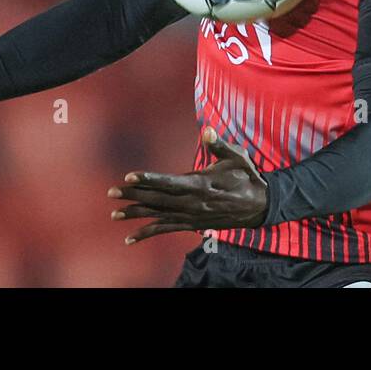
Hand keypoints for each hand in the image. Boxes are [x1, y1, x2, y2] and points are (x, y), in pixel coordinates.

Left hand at [109, 127, 268, 243]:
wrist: (260, 206)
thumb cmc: (247, 177)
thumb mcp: (237, 157)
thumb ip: (219, 145)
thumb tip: (207, 130)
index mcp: (201, 185)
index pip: (169, 183)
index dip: (148, 180)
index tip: (129, 176)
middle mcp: (193, 203)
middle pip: (158, 200)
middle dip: (133, 196)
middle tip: (111, 192)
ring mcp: (191, 216)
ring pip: (158, 216)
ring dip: (136, 215)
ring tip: (114, 215)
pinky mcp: (192, 224)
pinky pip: (166, 229)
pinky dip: (147, 233)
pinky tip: (130, 238)